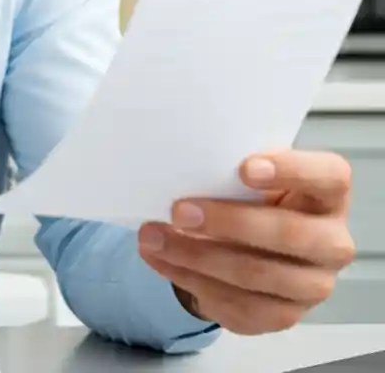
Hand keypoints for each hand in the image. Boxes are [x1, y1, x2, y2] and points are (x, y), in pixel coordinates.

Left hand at [138, 150, 355, 334]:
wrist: (247, 250)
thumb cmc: (250, 201)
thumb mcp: (247, 179)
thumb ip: (231, 171)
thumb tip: (180, 170)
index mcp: (328, 196)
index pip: (329, 177)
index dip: (291, 171)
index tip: (244, 168)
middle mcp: (332, 243)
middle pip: (290, 233)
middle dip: (229, 222)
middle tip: (179, 211)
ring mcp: (312, 286)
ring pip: (256, 274)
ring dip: (196, 255)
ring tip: (153, 238)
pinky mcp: (281, 316)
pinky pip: (235, 303)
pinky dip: (190, 279)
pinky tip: (161, 260)